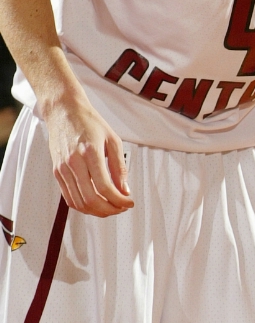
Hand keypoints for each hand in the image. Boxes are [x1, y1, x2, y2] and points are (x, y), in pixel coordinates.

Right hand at [45, 97, 131, 215]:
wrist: (63, 110)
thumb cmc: (89, 122)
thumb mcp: (113, 140)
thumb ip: (120, 167)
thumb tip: (124, 191)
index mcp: (90, 152)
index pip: (105, 187)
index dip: (119, 200)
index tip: (130, 202)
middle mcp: (73, 162)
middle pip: (91, 199)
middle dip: (110, 209)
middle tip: (122, 207)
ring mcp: (62, 168)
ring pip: (79, 203)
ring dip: (97, 211)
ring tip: (111, 207)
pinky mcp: (56, 172)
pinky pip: (69, 198)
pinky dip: (83, 206)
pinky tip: (96, 204)